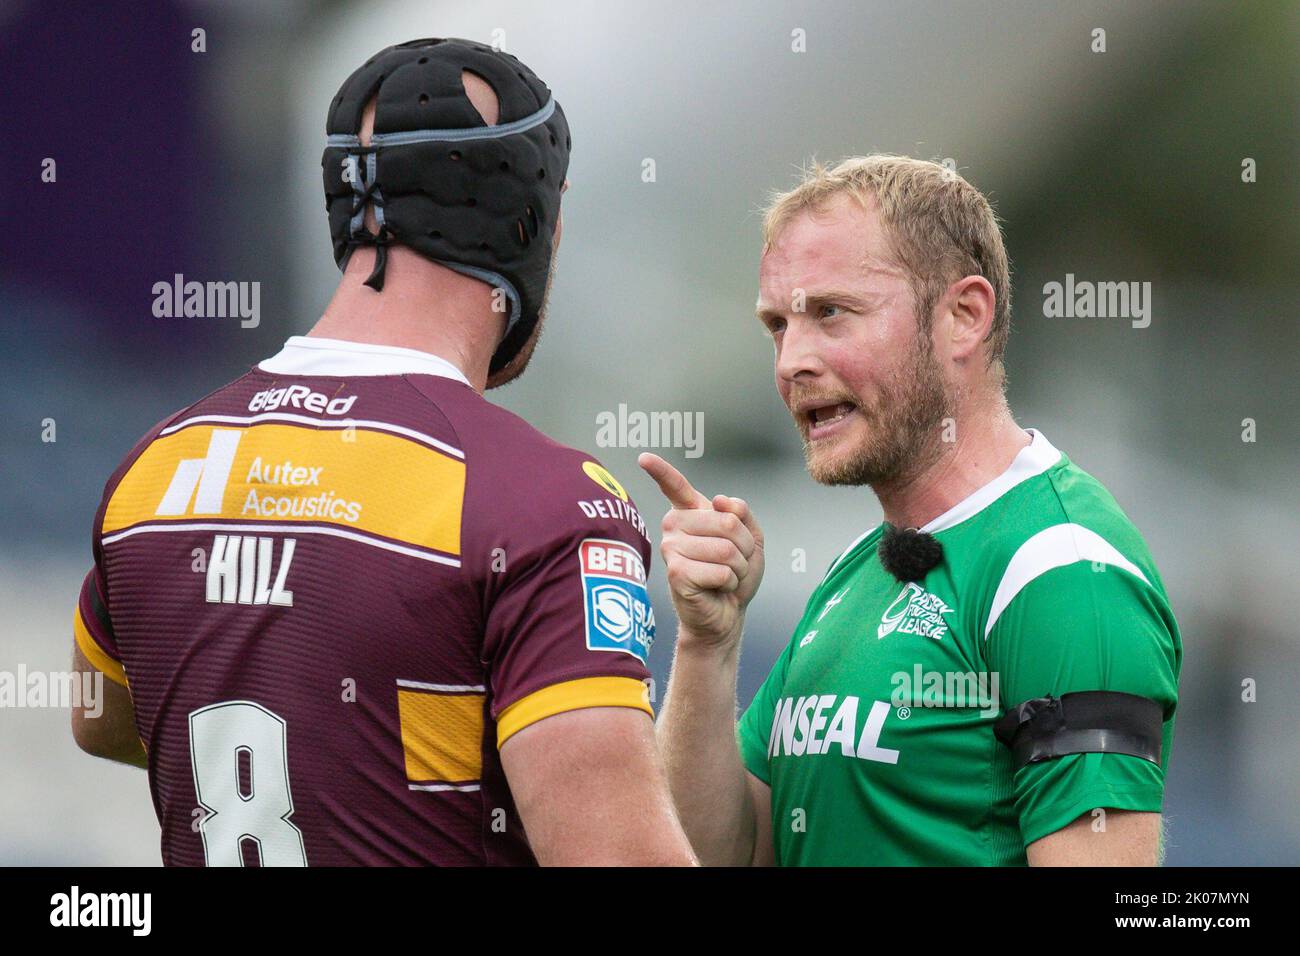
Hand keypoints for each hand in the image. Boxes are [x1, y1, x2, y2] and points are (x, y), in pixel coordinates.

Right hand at [638, 453, 764, 647]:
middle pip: (728, 523)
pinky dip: (730, 584)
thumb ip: (742, 514)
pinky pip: (721, 571)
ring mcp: (671, 548)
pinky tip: (716, 589)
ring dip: (739, 569)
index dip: (660, 470)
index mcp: (690, 514)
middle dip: (744, 549)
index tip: (643, 458)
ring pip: (727, 549)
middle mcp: (674, 526)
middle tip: (734, 564)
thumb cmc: (735, 575)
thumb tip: (720, 501)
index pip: (674, 486)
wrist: (727, 613)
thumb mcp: (752, 539)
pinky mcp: (676, 572)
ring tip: (725, 578)